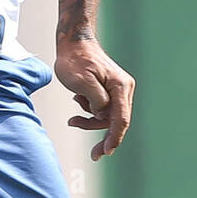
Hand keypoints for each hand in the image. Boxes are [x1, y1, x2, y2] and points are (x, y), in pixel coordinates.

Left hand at [54, 38, 134, 161]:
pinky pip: (103, 108)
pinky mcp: (110, 89)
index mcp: (119, 86)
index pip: (121, 118)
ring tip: (74, 118)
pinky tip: (78, 100)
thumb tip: (103, 115)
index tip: (107, 152)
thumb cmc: (74, 59)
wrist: (73, 42)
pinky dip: (90, 111)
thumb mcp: (81, 82)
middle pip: (116, 120)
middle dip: (102, 135)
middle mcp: (123, 88)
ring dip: (91, 120)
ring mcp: (117, 89)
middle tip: (94, 154)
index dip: (115, 138)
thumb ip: (96, 101)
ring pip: (108, 116)